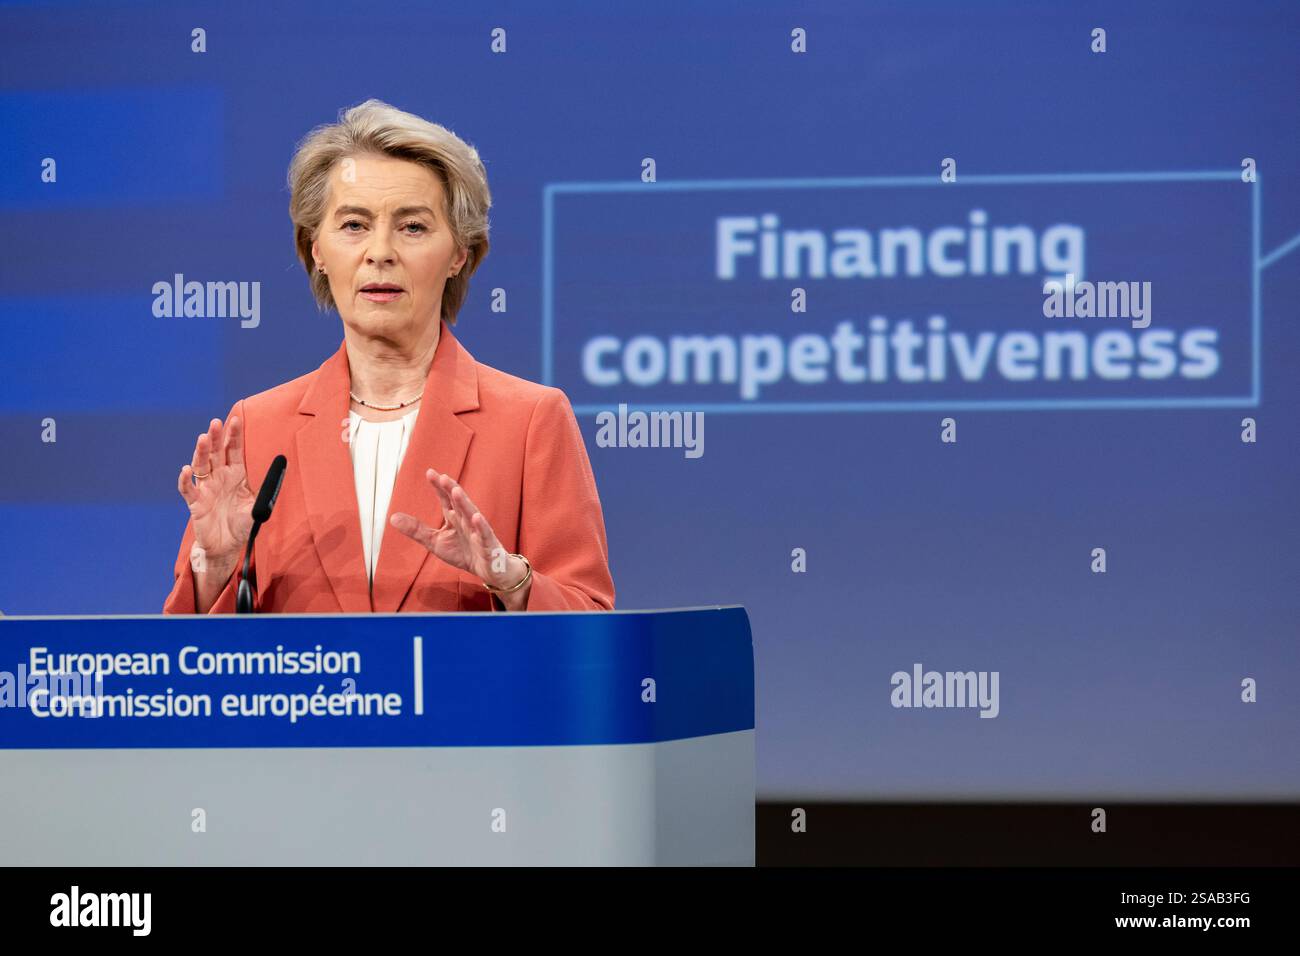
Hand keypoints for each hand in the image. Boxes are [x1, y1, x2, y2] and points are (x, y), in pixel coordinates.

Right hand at [177, 415, 255, 574]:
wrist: (228, 547)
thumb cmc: (243, 524)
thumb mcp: (258, 506)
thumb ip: (268, 488)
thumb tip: (282, 466)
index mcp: (235, 474)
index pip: (233, 450)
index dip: (234, 435)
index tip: (235, 419)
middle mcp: (219, 477)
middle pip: (215, 453)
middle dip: (215, 437)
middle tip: (215, 422)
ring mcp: (206, 488)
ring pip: (200, 465)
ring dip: (200, 452)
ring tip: (202, 438)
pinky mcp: (195, 503)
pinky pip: (187, 489)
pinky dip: (185, 480)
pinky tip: (186, 470)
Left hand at [390, 469, 529, 596]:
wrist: (488, 569)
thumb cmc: (464, 553)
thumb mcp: (435, 542)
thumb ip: (416, 530)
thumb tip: (392, 518)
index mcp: (454, 518)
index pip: (445, 499)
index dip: (438, 487)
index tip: (430, 473)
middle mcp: (466, 520)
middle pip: (459, 502)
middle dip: (451, 490)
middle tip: (443, 478)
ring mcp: (478, 531)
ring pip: (471, 514)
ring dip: (464, 503)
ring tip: (456, 491)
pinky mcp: (488, 544)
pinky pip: (485, 534)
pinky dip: (481, 526)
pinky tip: (477, 518)